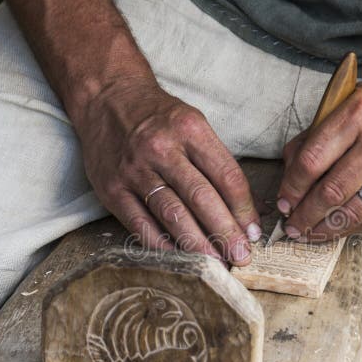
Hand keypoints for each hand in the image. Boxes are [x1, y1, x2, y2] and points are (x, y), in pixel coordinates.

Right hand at [77, 77, 260, 264]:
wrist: (107, 98)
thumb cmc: (159, 117)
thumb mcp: (193, 123)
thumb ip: (215, 161)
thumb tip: (240, 210)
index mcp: (190, 130)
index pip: (226, 176)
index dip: (244, 209)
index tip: (253, 233)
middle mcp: (161, 149)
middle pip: (201, 198)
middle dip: (225, 232)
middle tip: (241, 256)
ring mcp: (134, 170)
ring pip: (172, 215)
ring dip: (198, 244)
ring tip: (216, 263)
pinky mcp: (112, 189)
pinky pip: (141, 225)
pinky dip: (163, 246)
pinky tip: (181, 258)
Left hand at [277, 70, 361, 239]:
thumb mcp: (340, 107)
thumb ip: (311, 141)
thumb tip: (288, 181)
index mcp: (355, 115)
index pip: (312, 161)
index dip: (292, 188)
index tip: (282, 203)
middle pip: (331, 192)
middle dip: (304, 216)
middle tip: (290, 227)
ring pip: (353, 211)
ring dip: (324, 229)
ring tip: (307, 234)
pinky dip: (349, 227)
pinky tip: (333, 229)